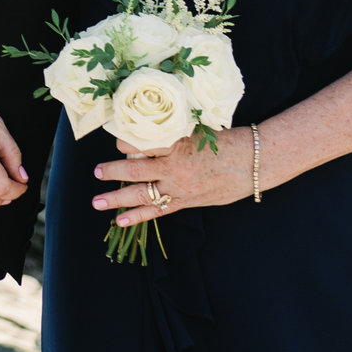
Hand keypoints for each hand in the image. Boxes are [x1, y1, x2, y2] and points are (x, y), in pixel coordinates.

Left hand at [94, 129, 253, 225]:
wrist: (255, 162)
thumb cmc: (228, 141)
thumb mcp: (198, 130)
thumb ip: (174, 133)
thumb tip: (149, 131)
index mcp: (177, 144)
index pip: (140, 143)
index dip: (123, 142)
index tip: (113, 140)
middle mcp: (175, 166)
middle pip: (136, 170)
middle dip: (113, 171)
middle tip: (96, 172)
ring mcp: (180, 186)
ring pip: (142, 193)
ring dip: (117, 198)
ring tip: (97, 202)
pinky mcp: (187, 200)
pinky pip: (158, 210)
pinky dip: (138, 216)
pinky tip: (120, 221)